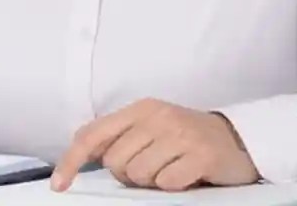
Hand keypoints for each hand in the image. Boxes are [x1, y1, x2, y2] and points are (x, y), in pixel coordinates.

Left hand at [50, 98, 258, 192]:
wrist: (238, 140)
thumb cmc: (185, 138)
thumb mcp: (150, 128)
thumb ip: (119, 137)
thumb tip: (80, 157)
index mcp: (140, 109)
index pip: (93, 134)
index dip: (71, 160)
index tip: (58, 184)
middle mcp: (158, 117)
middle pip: (115, 162)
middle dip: (128, 174)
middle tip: (153, 167)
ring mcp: (180, 134)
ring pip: (138, 175)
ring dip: (152, 181)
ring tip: (171, 168)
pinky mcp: (200, 155)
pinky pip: (166, 184)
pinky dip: (173, 186)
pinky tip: (186, 174)